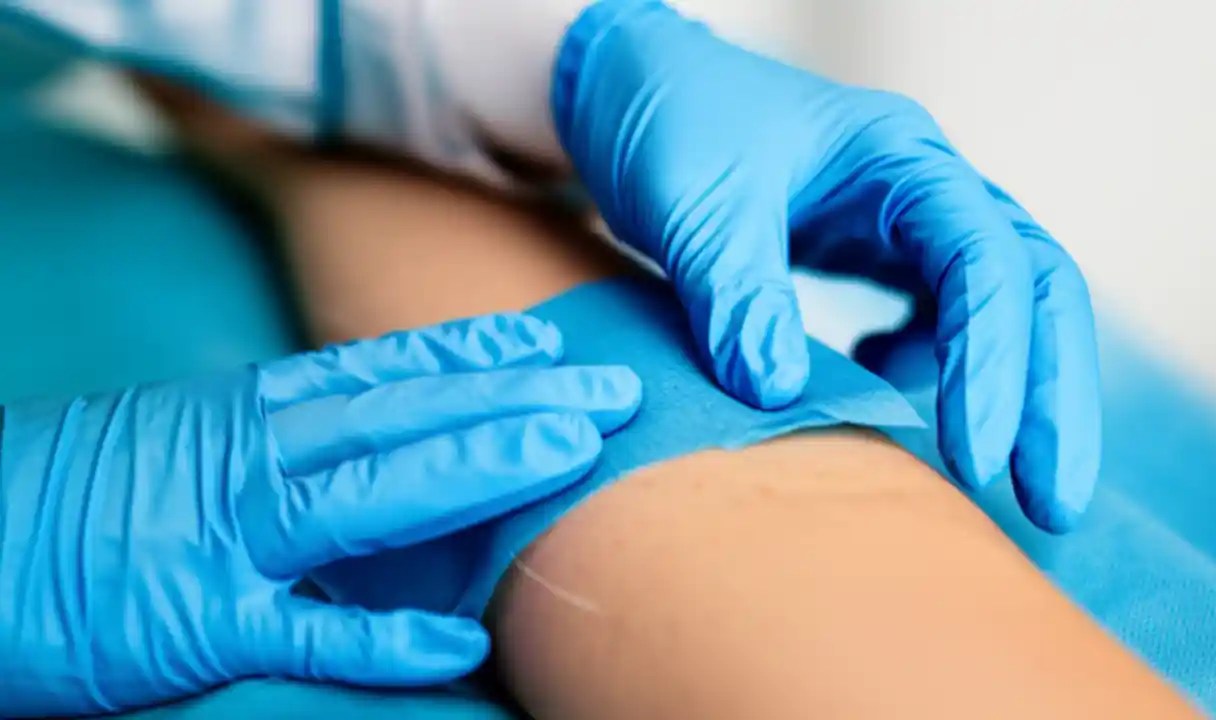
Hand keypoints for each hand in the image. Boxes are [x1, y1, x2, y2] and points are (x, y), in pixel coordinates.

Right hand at [0, 314, 640, 716]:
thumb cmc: (65, 504)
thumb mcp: (175, 441)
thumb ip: (268, 434)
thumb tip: (349, 428)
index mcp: (245, 413)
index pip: (381, 373)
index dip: (471, 356)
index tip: (548, 343)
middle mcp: (249, 457)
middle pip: (403, 415)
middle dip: (513, 399)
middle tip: (612, 388)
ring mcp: (229, 535)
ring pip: (372, 492)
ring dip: (475, 468)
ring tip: (570, 452)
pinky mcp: (198, 621)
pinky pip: (305, 630)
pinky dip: (380, 638)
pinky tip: (458, 643)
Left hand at [554, 0, 1100, 531]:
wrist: (629, 95)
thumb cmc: (668, 123)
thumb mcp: (693, 204)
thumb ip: (736, 293)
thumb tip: (778, 395)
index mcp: (898, 157)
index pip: (985, 261)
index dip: (993, 362)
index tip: (978, 456)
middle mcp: (923, 189)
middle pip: (1032, 290)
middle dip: (1052, 397)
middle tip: (1056, 503)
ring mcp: (905, 225)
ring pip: (998, 311)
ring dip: (1005, 394)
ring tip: (984, 476)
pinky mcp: (877, 258)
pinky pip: (935, 320)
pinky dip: (929, 369)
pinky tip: (876, 383)